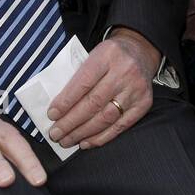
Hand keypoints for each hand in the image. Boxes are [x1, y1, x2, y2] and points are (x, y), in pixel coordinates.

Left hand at [48, 30, 157, 148]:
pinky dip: (101, 137)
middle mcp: (124, 72)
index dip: (66, 101)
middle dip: (71, 122)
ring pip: (106, 117)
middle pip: (94, 103)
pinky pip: (120, 126)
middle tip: (55, 134)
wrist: (140, 52)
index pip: (83, 82)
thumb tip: (58, 106)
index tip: (52, 115)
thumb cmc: (109, 56)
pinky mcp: (143, 104)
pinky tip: (86, 142)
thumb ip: (78, 75)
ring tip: (67, 140)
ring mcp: (136, 89)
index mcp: (107, 55)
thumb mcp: (93, 54)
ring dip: (83, 133)